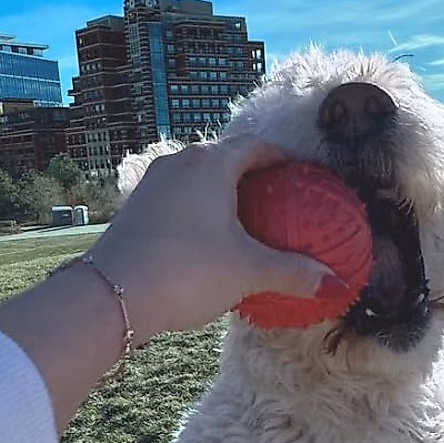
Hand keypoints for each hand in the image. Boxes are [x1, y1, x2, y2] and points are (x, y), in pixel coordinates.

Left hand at [85, 136, 345, 342]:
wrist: (110, 295)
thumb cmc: (186, 272)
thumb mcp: (248, 272)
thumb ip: (293, 273)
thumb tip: (333, 283)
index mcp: (211, 164)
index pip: (256, 147)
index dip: (281, 158)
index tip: (299, 174)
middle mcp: (179, 163)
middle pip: (224, 159)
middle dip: (252, 176)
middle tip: (277, 199)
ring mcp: (151, 185)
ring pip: (196, 179)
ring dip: (221, 194)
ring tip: (243, 221)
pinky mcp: (134, 210)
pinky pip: (176, 200)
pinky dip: (197, 212)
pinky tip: (205, 242)